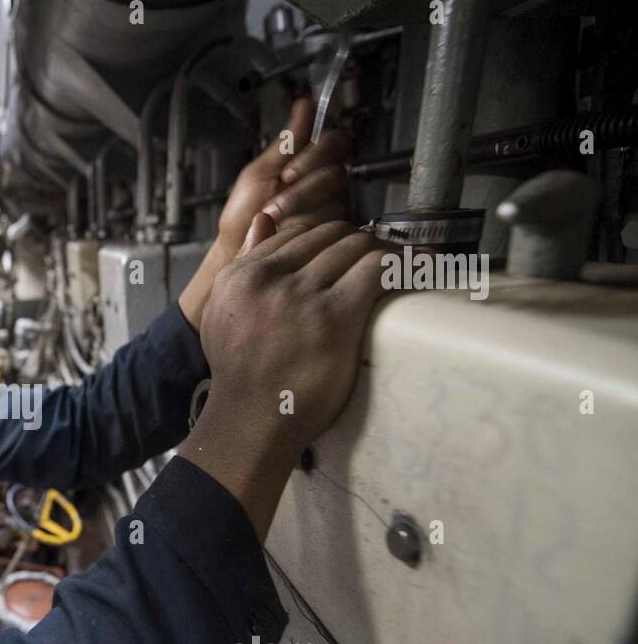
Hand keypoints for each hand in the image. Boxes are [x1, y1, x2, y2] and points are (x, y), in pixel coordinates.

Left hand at [178, 98, 351, 330]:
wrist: (236, 250)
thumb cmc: (244, 213)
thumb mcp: (259, 173)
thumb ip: (285, 142)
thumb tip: (304, 104)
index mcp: (309, 163)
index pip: (336, 142)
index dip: (316, 154)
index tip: (288, 172)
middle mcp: (326, 184)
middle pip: (337, 171)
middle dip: (305, 185)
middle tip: (280, 195)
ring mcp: (333, 208)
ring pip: (337, 197)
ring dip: (302, 205)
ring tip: (274, 217)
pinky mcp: (334, 233)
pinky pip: (337, 221)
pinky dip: (308, 223)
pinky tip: (289, 229)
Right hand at [179, 216, 393, 536]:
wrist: (251, 423)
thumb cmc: (239, 376)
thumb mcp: (220, 314)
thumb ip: (239, 266)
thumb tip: (263, 219)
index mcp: (241, 275)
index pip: (295, 232)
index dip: (328, 238)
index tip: (349, 250)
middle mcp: (269, 278)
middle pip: (329, 234)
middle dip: (358, 241)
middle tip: (379, 257)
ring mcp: (302, 296)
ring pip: (356, 245)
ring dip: (384, 250)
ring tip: (403, 264)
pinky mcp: (335, 316)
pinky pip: (378, 269)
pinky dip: (405, 263)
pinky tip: (424, 267)